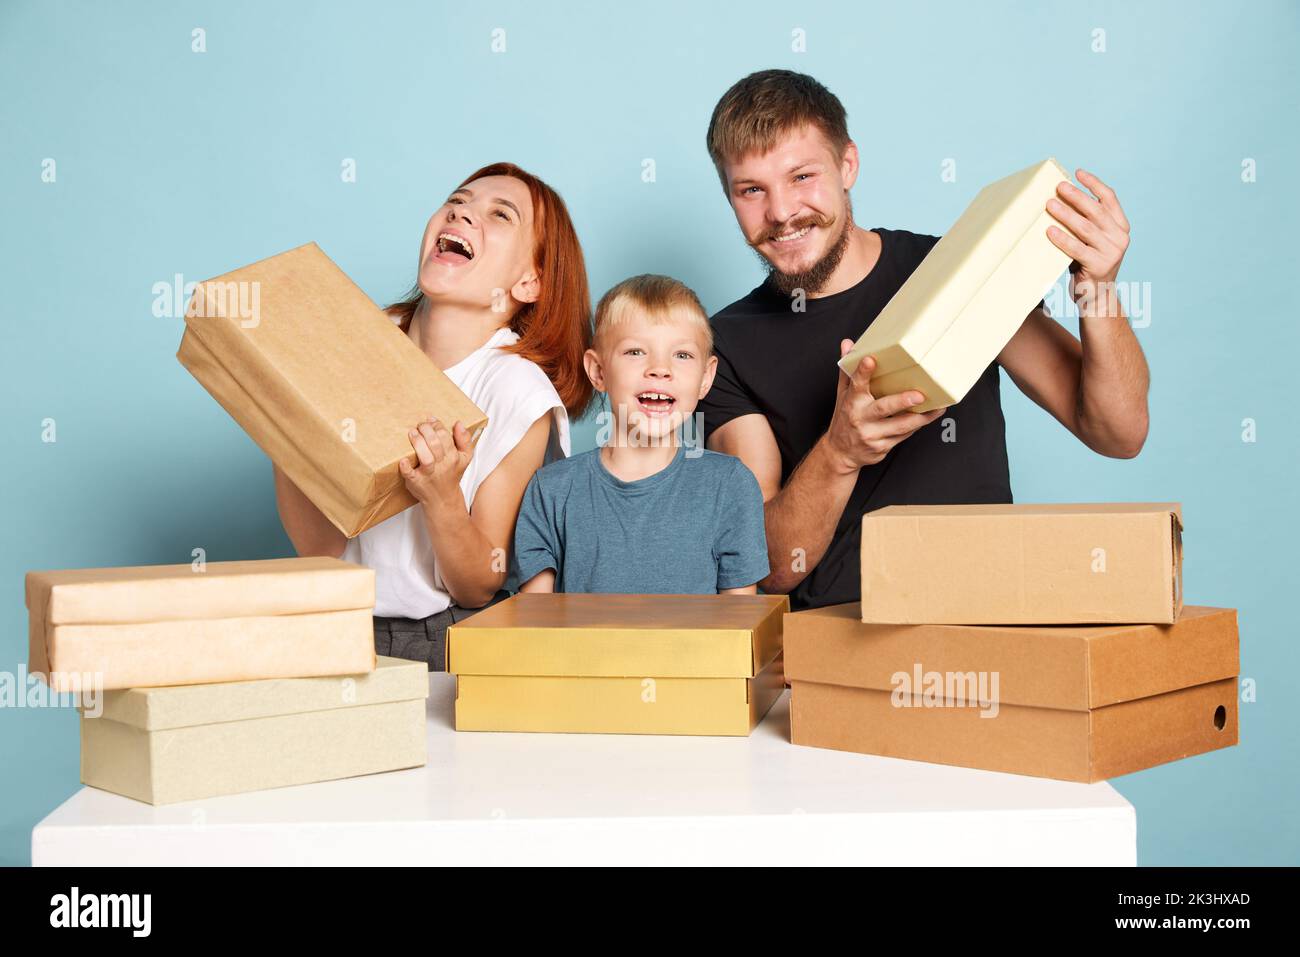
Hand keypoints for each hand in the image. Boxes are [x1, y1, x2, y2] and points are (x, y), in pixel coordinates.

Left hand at [400, 417, 474, 507]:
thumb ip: (464, 440)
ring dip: (418, 443)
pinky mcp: (416, 481)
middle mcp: (442, 465)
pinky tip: (403, 459)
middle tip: (420, 425)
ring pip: (426, 457)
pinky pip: (410, 474)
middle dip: (426, 430)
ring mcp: (428, 474)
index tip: (430, 421)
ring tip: (412, 433)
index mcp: (453, 457)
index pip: (446, 436)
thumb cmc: (451, 475)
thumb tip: (459, 423)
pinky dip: (406, 467)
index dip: (437, 426)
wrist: (443, 499)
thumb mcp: (465, 458)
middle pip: (436, 444)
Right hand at [823, 340, 946, 472]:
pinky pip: (904, 435)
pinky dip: (917, 426)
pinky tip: (928, 418)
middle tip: (919, 395)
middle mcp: (861, 419)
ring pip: (901, 425)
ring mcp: (872, 435)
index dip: (863, 372)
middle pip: (884, 408)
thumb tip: (848, 344)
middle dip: (902, 401)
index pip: (856, 385)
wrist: (840, 453)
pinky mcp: (883, 447)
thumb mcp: (842, 395)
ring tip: (937, 408)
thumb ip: (848, 370)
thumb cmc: (844, 420)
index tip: (870, 360)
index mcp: (851, 403)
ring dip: (921, 417)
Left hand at [1046, 169, 1130, 317]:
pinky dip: (1062, 238)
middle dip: (1076, 196)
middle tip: (1058, 186)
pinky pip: (1077, 249)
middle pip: (1096, 211)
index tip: (1077, 173)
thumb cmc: (1088, 263)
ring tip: (1049, 204)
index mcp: (1121, 226)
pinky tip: (1049, 230)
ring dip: (1066, 214)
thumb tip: (1060, 198)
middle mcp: (1120, 237)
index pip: (1110, 198)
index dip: (1094, 184)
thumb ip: (1086, 222)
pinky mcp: (1099, 266)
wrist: (1096, 295)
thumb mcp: (1092, 240)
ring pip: (1086, 228)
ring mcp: (1112, 252)